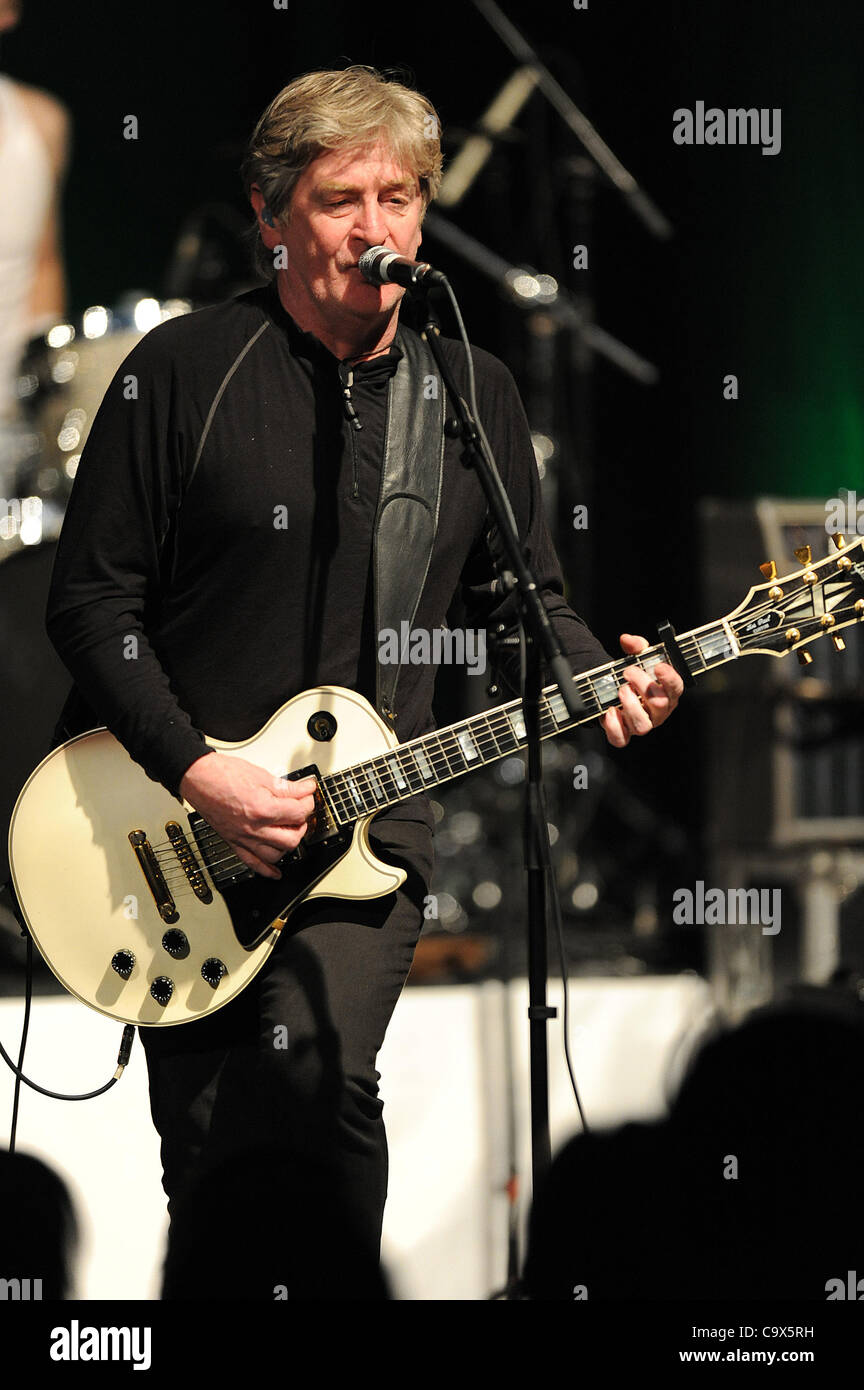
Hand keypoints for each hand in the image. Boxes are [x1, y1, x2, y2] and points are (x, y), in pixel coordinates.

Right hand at [178, 753, 316, 879]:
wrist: (197, 777)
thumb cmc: (222, 774)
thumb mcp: (260, 775)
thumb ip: (286, 787)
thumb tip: (305, 789)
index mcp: (262, 809)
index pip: (298, 812)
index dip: (308, 801)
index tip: (308, 794)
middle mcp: (254, 828)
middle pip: (292, 838)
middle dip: (301, 825)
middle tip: (301, 812)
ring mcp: (243, 838)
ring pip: (276, 855)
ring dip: (287, 845)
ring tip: (290, 831)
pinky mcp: (234, 842)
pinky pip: (252, 863)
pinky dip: (267, 870)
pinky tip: (276, 872)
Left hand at [601, 633, 683, 748]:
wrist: (617, 690)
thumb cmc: (635, 677)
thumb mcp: (638, 658)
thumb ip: (636, 646)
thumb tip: (628, 640)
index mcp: (668, 693)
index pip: (677, 688)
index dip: (669, 678)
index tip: (658, 666)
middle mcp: (659, 711)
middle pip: (660, 704)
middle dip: (644, 685)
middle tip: (629, 671)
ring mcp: (642, 724)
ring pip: (643, 725)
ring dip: (631, 706)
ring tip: (621, 689)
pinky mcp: (625, 733)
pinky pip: (621, 739)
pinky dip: (614, 727)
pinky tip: (610, 711)